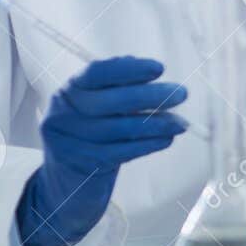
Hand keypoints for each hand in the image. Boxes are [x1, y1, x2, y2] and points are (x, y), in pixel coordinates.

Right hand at [16, 56, 187, 245]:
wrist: (68, 178)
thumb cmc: (93, 132)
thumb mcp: (97, 106)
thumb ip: (117, 86)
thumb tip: (147, 67)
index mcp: (70, 90)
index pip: (97, 72)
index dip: (129, 69)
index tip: (159, 69)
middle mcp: (64, 112)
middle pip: (111, 101)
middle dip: (151, 96)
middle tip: (182, 94)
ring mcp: (70, 140)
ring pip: (121, 129)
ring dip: (157, 124)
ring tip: (182, 123)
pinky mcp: (83, 164)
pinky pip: (123, 151)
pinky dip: (149, 144)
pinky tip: (167, 139)